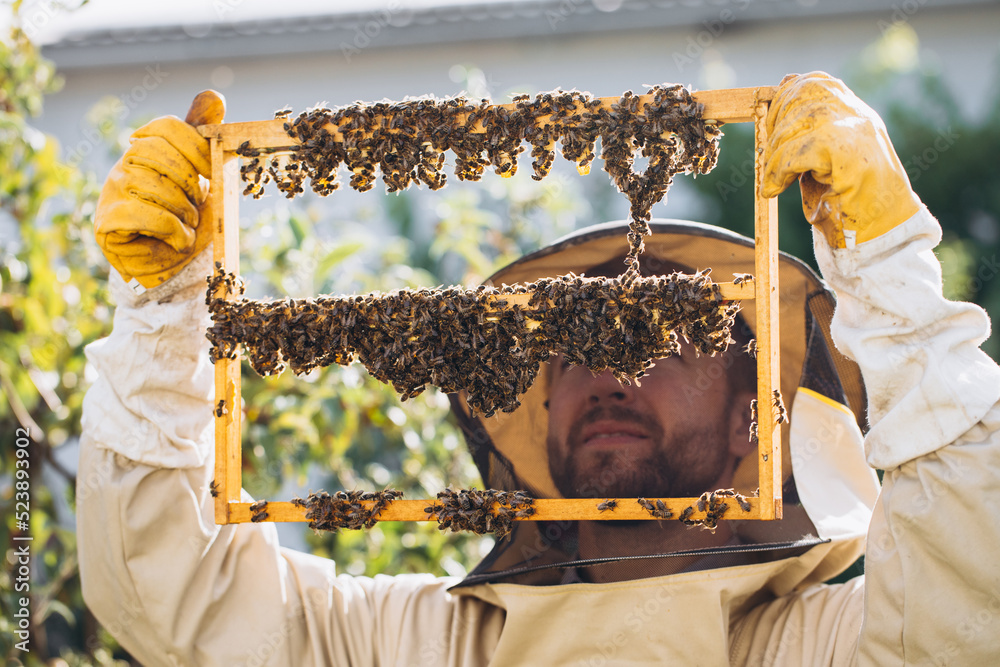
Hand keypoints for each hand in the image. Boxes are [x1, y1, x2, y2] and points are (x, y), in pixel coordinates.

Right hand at [94, 90, 225, 287]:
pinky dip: (169, 228)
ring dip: (183, 211)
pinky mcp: (106, 221)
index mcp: (148, 148)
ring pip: (151, 185)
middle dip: (188, 180)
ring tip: (188, 225)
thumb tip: (213, 95)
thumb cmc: (186, 216)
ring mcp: (112, 191)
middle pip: (156, 151)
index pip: (166, 126)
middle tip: (198, 203)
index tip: (211, 168)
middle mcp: (125, 164)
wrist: (172, 262)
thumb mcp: (204, 177)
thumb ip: (202, 139)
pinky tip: (178, 238)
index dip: (194, 144)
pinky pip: (139, 213)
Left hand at [760, 72, 920, 248]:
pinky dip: (778, 171)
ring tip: (776, 179)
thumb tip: (774, 122)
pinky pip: (795, 151)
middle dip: (777, 121)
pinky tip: (775, 189)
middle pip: (804, 94)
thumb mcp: (826, 166)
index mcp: (858, 117)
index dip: (787, 96)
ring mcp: (857, 132)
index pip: (818, 82)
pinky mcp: (847, 153)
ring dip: (775, 154)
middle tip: (770, 155)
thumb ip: (809, 141)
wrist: (886, 234)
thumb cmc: (852, 206)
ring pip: (796, 124)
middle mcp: (860, 117)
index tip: (772, 124)